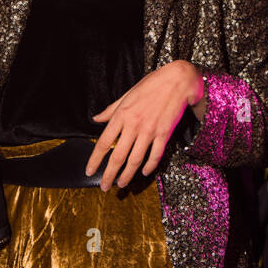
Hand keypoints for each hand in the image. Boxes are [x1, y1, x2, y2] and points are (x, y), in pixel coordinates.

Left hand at [86, 60, 204, 190]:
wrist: (177, 80)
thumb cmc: (151, 85)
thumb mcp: (127, 95)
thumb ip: (110, 110)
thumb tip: (96, 118)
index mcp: (121, 115)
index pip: (103, 143)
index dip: (94, 160)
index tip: (89, 171)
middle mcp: (134, 125)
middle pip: (117, 156)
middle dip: (109, 174)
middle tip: (104, 186)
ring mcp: (149, 130)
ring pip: (135, 160)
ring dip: (127, 175)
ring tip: (121, 184)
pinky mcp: (164, 134)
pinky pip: (155, 155)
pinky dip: (149, 166)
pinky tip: (144, 172)